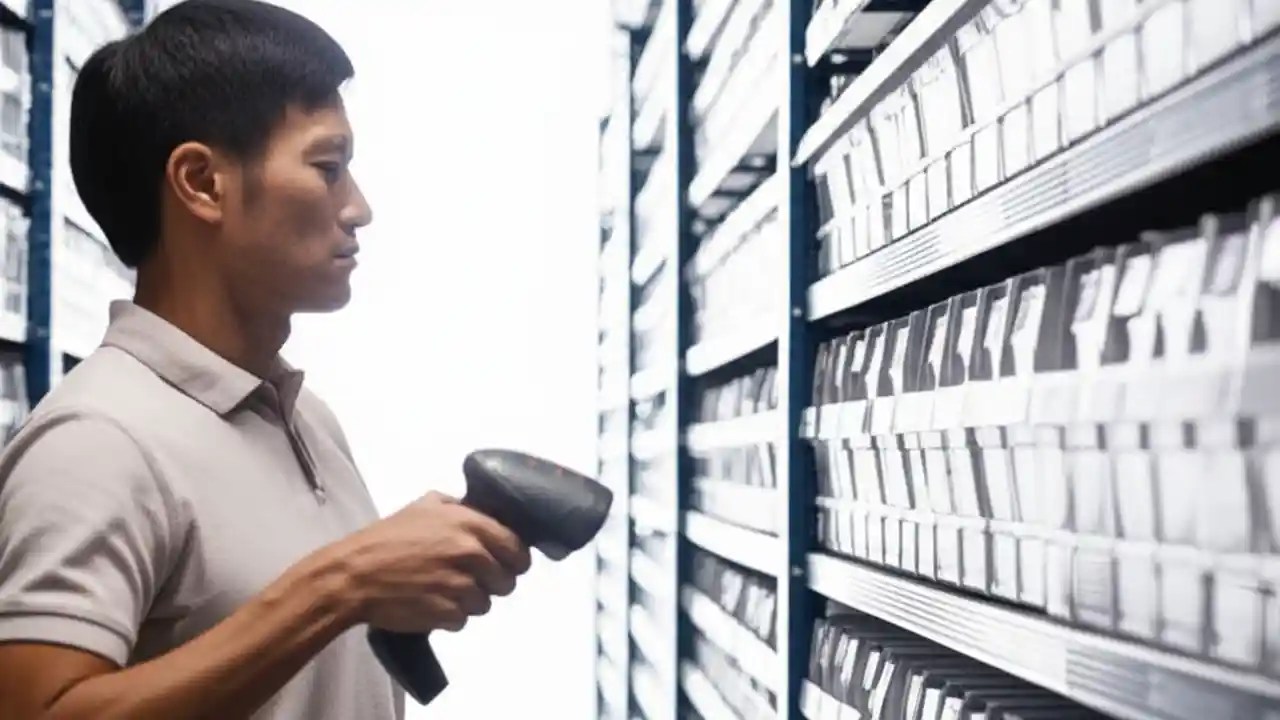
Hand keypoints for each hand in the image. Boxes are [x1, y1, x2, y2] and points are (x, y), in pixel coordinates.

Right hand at [335, 492, 531, 633]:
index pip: (517, 547)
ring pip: (486, 603)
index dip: (514, 558)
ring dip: (470, 601)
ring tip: (444, 591)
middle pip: (507, 580)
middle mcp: (470, 553)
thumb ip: (458, 506)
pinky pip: (463, 620)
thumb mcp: (423, 507)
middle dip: (492, 582)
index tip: (505, 563)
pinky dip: (451, 617)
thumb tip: (482, 511)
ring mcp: (459, 585)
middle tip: (471, 579)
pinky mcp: (446, 613)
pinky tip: (432, 604)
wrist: (353, 575)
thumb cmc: (386, 538)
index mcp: (469, 524)